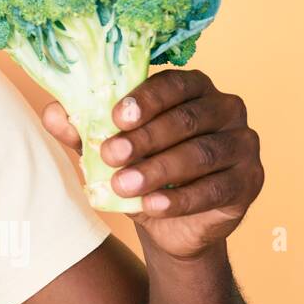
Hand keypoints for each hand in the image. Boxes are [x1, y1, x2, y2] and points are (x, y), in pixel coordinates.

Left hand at [41, 69, 263, 260]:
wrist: (168, 220)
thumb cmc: (139, 167)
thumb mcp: (107, 147)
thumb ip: (83, 128)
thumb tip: (52, 112)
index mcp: (194, 88)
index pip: (175, 83)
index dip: (147, 99)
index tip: (116, 117)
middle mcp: (227, 109)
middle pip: (189, 119)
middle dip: (146, 138)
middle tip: (110, 154)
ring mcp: (244, 145)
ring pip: (203, 154)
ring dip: (159, 170)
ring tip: (124, 185)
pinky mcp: (250, 182)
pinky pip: (217, 189)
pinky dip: (180, 200)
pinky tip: (151, 207)